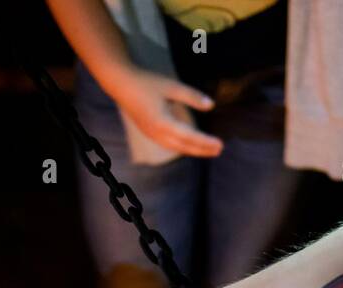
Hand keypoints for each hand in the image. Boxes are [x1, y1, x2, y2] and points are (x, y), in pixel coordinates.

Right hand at [105, 68, 221, 157]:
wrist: (121, 85)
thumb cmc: (146, 83)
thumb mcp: (171, 86)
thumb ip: (191, 96)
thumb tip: (211, 105)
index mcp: (162, 122)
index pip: (189, 136)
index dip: (205, 142)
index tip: (220, 144)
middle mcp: (157, 133)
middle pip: (184, 146)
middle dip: (202, 149)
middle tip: (220, 150)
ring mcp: (152, 135)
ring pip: (176, 148)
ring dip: (194, 150)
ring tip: (209, 150)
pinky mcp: (150, 133)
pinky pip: (169, 144)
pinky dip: (183, 146)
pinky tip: (191, 144)